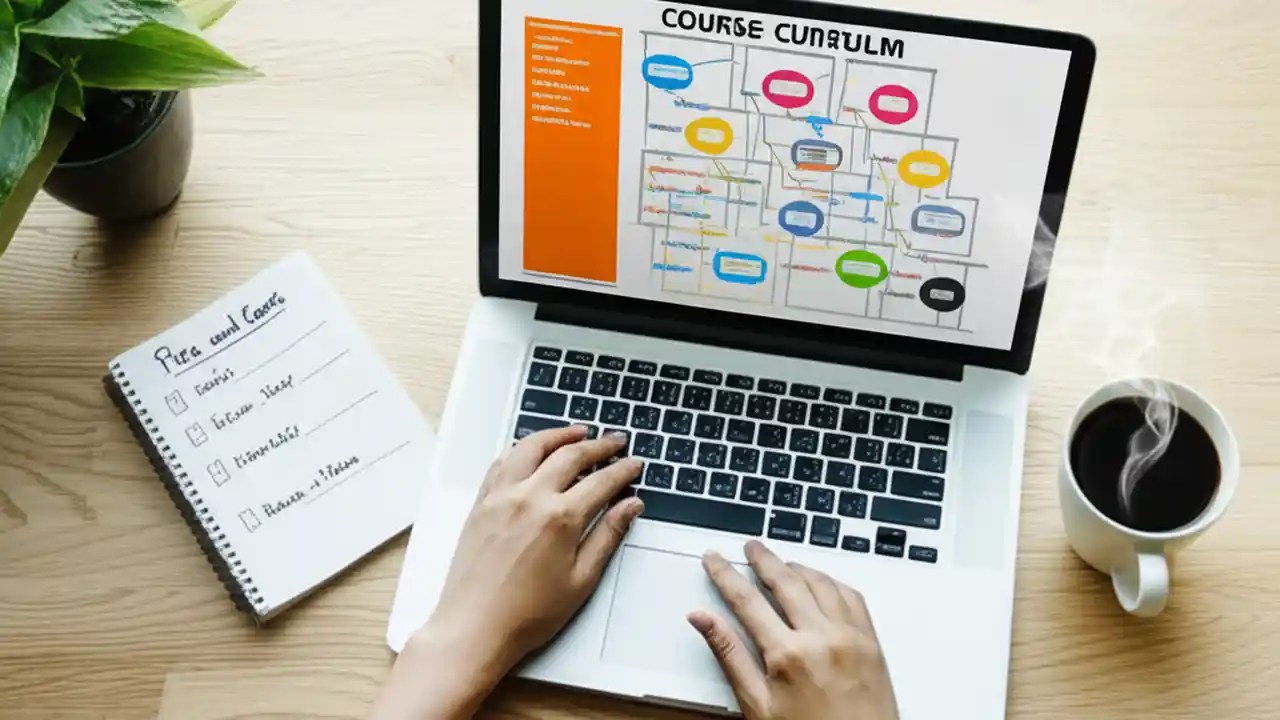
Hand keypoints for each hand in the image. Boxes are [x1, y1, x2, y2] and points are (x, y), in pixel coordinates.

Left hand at [370, 427, 643, 719]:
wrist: (475, 627)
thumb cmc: (527, 614)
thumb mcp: (581, 580)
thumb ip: (608, 536)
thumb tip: (631, 506)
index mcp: (560, 517)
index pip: (601, 481)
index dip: (622, 470)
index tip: (634, 464)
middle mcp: (530, 497)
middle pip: (570, 455)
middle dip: (598, 446)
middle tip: (615, 442)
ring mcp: (501, 496)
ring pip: (532, 447)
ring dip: (559, 435)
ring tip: (577, 432)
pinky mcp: (481, 503)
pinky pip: (503, 462)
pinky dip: (523, 449)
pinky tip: (533, 451)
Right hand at [689, 541, 899, 719]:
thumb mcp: (757, 706)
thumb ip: (729, 655)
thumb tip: (702, 619)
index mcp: (787, 654)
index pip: (746, 600)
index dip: (726, 575)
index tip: (715, 559)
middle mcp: (821, 637)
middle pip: (786, 580)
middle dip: (763, 559)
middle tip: (750, 548)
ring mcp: (850, 636)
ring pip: (820, 582)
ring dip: (798, 567)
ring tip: (782, 562)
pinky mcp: (871, 642)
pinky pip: (851, 596)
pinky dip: (832, 582)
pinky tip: (821, 583)